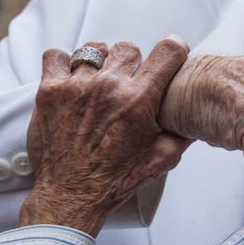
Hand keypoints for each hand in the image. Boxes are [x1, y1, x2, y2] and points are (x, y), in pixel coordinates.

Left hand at [20, 39, 192, 236]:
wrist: (70, 196)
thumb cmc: (114, 181)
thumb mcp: (161, 160)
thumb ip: (181, 134)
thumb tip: (194, 118)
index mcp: (138, 100)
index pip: (167, 51)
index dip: (173, 49)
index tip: (170, 55)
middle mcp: (108, 87)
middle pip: (128, 48)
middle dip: (132, 64)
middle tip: (127, 85)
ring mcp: (76, 87)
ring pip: (94, 50)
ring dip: (100, 64)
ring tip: (97, 85)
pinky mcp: (49, 92)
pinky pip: (55, 56)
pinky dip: (62, 64)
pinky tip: (69, 81)